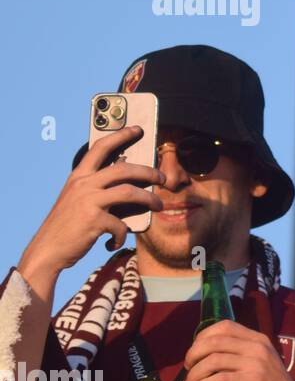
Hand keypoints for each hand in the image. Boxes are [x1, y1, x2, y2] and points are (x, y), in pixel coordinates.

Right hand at [17, 125, 162, 289]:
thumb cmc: (66, 226)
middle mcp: (82, 185)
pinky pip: (121, 224)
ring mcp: (87, 201)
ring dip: (150, 199)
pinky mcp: (93, 220)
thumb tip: (130, 189)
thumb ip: (97, 191)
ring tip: (159, 205)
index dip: (120, 135)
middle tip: (162, 177)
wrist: (47, 251)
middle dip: (148, 171)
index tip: (137, 129)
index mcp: (78, 177)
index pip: (100, 147)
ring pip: (130, 192)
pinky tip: (116, 241)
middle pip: (124, 169)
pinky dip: (123, 234)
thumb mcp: (77, 201)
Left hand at [184, 319, 294, 380]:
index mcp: (258, 339)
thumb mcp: (261, 363)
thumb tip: (210, 354)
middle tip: (189, 369)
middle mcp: (258, 346)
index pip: (225, 326)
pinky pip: (219, 379)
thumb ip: (244, 354)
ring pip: (213, 360)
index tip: (195, 352)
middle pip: (215, 342)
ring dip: (195, 373)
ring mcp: (257, 363)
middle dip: (194, 354)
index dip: (203, 336)